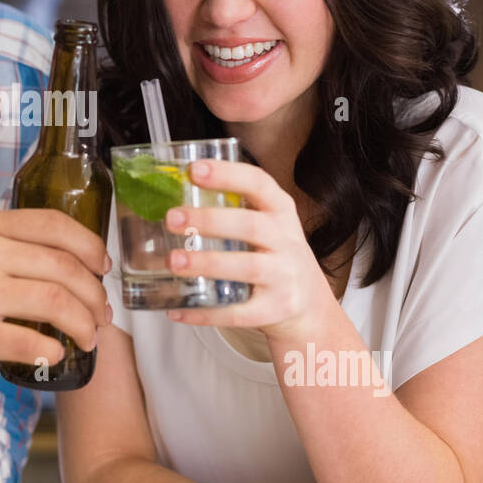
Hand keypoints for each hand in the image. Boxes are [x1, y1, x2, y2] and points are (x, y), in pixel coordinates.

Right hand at [0, 209, 111, 392]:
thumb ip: (10, 250)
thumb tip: (77, 266)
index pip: (53, 224)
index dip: (90, 246)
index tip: (104, 269)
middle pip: (61, 266)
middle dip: (94, 295)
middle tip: (102, 316)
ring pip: (53, 302)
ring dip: (83, 324)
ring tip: (88, 338)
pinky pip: (28, 341)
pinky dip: (52, 350)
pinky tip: (55, 355)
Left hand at [160, 158, 334, 339]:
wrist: (310, 308)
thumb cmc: (276, 258)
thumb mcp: (268, 227)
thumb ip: (234, 210)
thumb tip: (172, 194)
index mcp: (281, 213)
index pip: (259, 184)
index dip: (228, 175)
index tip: (194, 170)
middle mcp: (287, 242)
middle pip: (250, 226)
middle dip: (209, 221)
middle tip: (171, 218)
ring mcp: (284, 277)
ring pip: (246, 267)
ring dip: (207, 263)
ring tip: (173, 261)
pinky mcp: (275, 310)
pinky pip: (238, 313)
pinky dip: (206, 313)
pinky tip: (177, 310)